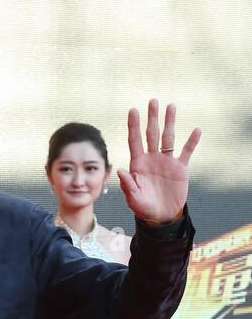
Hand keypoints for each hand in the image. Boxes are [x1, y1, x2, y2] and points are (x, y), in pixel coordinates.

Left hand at [117, 99, 200, 223]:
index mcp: (138, 164)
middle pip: (151, 134)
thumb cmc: (143, 208)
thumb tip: (121, 170)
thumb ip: (128, 185)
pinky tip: (197, 130)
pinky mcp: (180, 168)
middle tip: (153, 101)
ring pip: (168, 138)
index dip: (133, 126)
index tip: (133, 110)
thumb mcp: (133, 199)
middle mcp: (152, 159)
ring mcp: (166, 161)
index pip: (135, 141)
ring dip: (169, 122)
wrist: (161, 217)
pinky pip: (187, 152)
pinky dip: (192, 142)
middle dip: (152, 118)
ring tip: (171, 106)